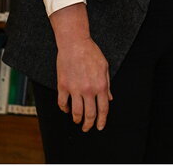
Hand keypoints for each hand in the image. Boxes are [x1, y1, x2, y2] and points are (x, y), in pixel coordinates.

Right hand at [49, 3, 111, 131]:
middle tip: (87, 128)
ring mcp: (75, 89)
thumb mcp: (105, 67)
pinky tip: (66, 109)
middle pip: (89, 114)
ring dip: (77, 119)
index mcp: (101, 85)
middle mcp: (88, 90)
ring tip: (77, 121)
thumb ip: (108, 84)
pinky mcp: (62, 86)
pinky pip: (62, 103)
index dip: (102, 120)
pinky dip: (64, 109)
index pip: (103, 109)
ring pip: (75, 112)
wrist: (75, 44)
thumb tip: (110, 98)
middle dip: (89, 124)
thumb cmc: (91, 53)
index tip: (99, 126)